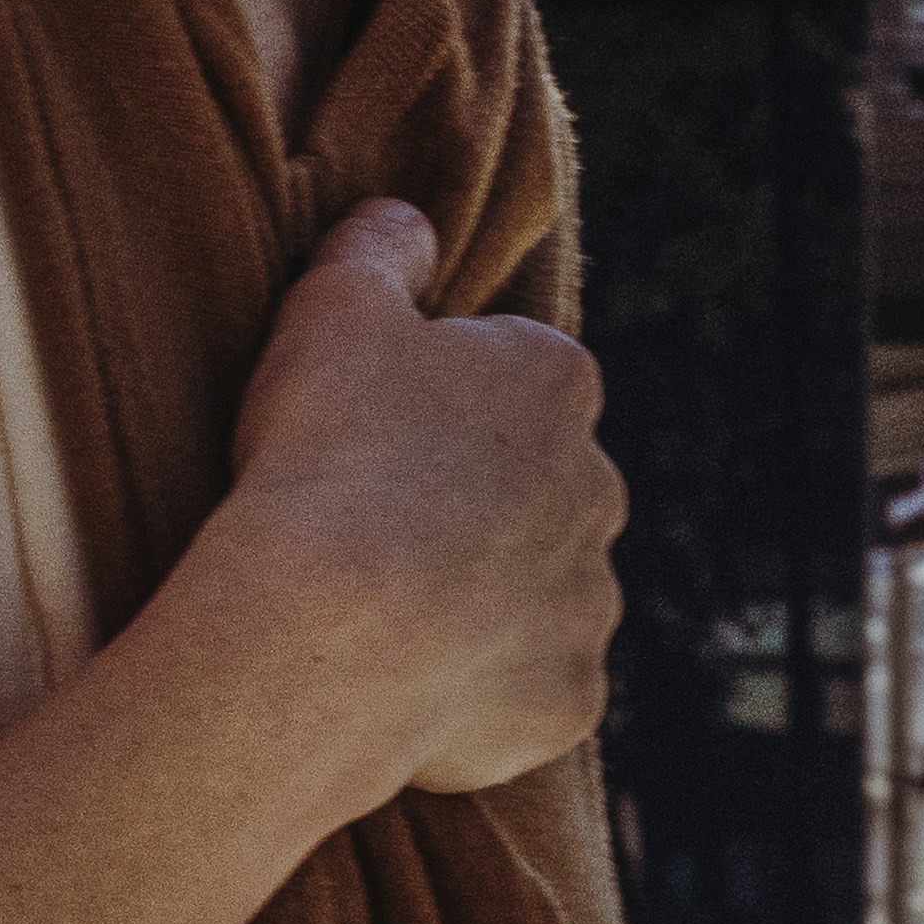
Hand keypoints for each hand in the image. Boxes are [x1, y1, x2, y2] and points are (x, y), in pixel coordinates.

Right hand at [206, 198, 623, 809]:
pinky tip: (404, 695)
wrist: (325, 632)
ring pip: (538, 598)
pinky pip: (525, 696)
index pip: (511, 378)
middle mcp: (599, 489)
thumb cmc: (325, 456)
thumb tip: (405, 221)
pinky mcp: (568, 702)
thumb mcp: (328, 307)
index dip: (435, 408)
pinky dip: (476, 698)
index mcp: (555, 382)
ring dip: (480, 607)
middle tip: (370, 535)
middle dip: (474, 511)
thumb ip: (375, 249)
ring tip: (381, 623)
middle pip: (537, 492)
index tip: (370, 441)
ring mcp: (589, 605)